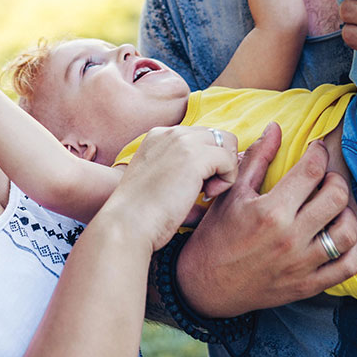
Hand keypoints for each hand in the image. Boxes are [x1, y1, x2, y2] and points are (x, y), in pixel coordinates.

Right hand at [101, 125, 238, 253]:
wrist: (127, 223)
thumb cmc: (141, 212)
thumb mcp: (159, 179)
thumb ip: (182, 168)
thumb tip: (215, 179)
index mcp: (159, 135)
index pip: (200, 136)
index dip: (207, 161)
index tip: (196, 186)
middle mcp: (171, 132)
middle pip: (218, 136)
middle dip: (220, 162)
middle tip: (205, 190)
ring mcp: (182, 141)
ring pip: (227, 143)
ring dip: (225, 170)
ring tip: (206, 192)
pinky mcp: (194, 157)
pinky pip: (229, 160)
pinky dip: (227, 180)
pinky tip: (206, 196)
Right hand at [175, 124, 356, 315]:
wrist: (205, 284)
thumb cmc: (216, 235)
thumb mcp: (232, 193)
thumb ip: (257, 158)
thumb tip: (275, 128)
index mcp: (271, 211)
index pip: (311, 171)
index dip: (319, 154)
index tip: (316, 150)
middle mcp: (290, 238)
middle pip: (336, 198)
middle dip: (336, 180)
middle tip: (326, 178)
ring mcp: (301, 265)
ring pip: (346, 233)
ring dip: (346, 214)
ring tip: (333, 207)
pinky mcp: (307, 286)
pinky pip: (346, 268)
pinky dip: (351, 250)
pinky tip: (339, 237)